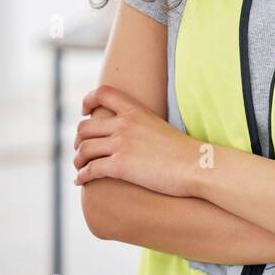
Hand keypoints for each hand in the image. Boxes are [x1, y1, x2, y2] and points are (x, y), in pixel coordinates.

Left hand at [72, 84, 205, 197]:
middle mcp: (125, 124)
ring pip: (83, 149)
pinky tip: (81, 181)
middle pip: (84, 127)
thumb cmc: (183, 151)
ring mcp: (121, 144)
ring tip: (80, 167)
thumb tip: (131, 135)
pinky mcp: (120, 165)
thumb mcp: (160, 127)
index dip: (87, 101)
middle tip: (81, 149)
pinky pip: (89, 170)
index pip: (102, 93)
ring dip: (77, 160)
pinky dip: (81, 176)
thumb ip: (141, 126)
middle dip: (78, 140)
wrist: (197, 166)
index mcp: (136, 111)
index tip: (85, 112)